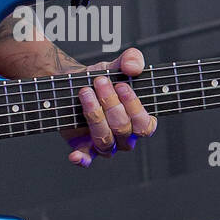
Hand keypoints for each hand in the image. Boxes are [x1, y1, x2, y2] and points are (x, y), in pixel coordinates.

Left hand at [61, 48, 157, 166]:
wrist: (75, 82)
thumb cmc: (102, 78)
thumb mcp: (117, 65)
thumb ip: (132, 60)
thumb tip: (134, 67)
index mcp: (138, 121)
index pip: (145, 125)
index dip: (135, 107)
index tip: (122, 85)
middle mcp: (124, 137)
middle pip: (123, 129)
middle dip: (111, 104)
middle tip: (99, 81)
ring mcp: (104, 144)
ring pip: (105, 141)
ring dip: (95, 115)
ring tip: (85, 93)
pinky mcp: (84, 147)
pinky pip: (86, 160)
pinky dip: (81, 159)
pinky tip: (75, 155)